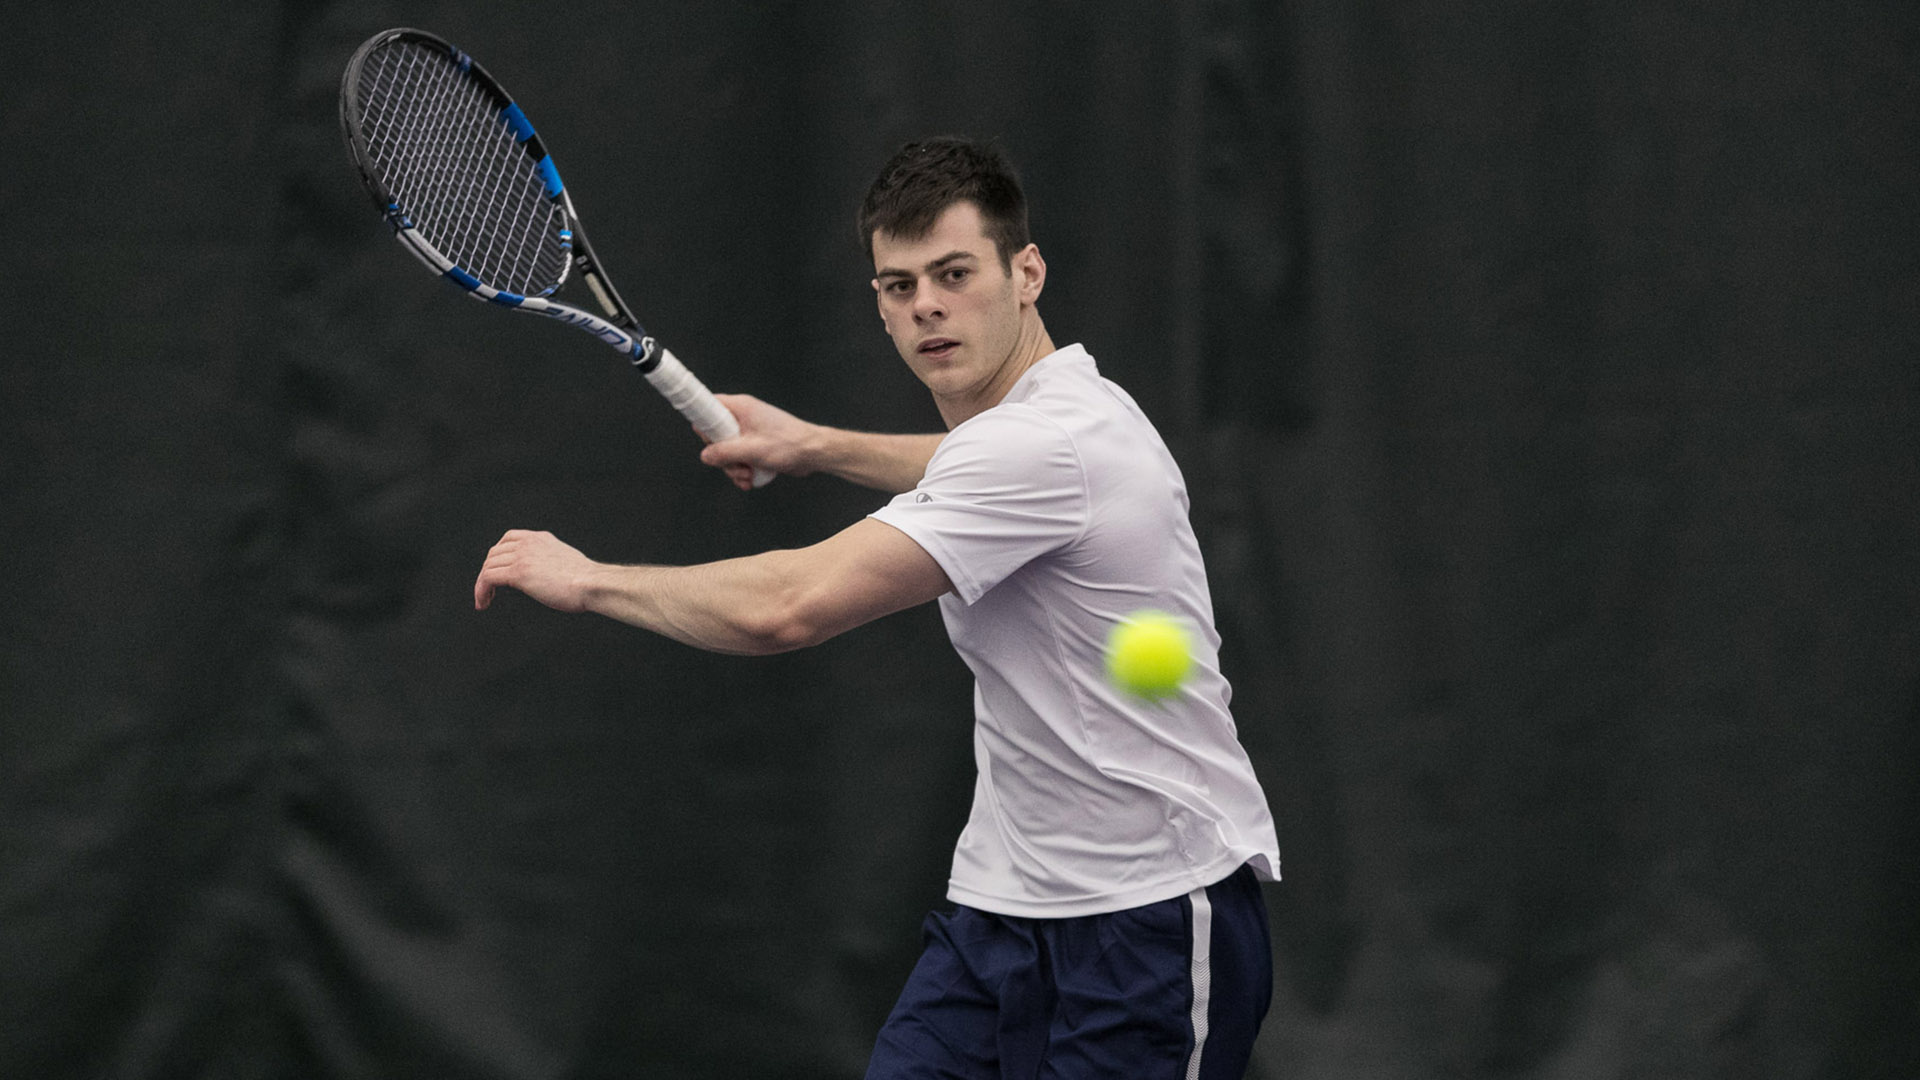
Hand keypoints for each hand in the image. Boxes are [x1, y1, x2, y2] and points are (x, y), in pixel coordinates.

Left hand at [474, 529, 597, 611]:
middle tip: (488, 590)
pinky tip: (483, 602)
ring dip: (482, 584)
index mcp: (540, 539)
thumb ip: (552, 561)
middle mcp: (528, 544)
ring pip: (488, 566)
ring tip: (484, 600)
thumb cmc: (587, 580)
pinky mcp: (519, 573)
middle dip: (487, 571)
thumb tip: (548, 575)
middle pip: (494, 553)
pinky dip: (481, 590)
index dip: (498, 555)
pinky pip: (488, 578)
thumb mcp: (566, 561)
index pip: (508, 538)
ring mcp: (523, 557)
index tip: (497, 570)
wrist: (592, 584)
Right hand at [700, 394, 817, 490]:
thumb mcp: (751, 449)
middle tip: (736, 467)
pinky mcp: (755, 445)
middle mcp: (743, 417)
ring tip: (747, 476)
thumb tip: (705, 456)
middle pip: (715, 435)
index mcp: (741, 408)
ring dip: (734, 468)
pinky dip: (742, 471)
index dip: (703, 423)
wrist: (814, 452)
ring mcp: (749, 432)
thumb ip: (725, 453)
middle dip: (722, 457)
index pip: (709, 407)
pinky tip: (751, 480)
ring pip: (727, 451)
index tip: (707, 442)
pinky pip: (740, 458)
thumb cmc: (789, 444)